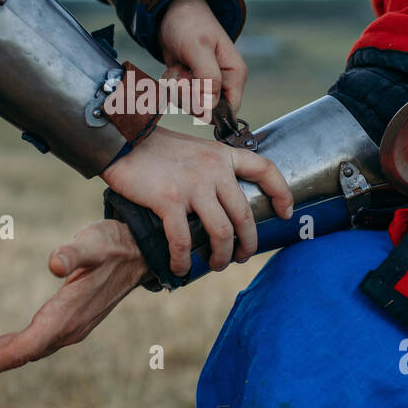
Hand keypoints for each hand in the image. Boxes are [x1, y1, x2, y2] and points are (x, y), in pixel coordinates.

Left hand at [0, 221, 148, 380]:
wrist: (141, 252)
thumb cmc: (115, 244)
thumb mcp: (94, 241)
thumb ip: (74, 253)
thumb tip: (53, 263)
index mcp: (66, 318)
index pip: (21, 350)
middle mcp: (64, 331)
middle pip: (12, 354)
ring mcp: (63, 330)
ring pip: (15, 349)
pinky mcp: (61, 322)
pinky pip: (23, 341)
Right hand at [102, 126, 292, 276]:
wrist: (122, 140)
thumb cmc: (154, 149)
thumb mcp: (194, 150)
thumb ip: (211, 169)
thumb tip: (222, 200)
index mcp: (221, 156)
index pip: (264, 169)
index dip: (282, 192)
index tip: (285, 213)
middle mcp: (213, 170)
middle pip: (244, 215)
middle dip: (248, 243)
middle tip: (242, 256)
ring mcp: (192, 186)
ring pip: (221, 232)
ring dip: (221, 256)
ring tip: (215, 264)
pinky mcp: (168, 201)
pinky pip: (183, 240)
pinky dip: (183, 260)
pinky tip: (180, 268)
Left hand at [157, 0, 246, 120]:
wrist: (172, 10)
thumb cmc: (190, 23)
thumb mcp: (198, 48)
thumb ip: (208, 77)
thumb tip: (211, 108)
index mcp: (234, 75)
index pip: (229, 110)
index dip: (209, 108)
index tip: (193, 92)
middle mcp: (223, 82)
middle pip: (206, 110)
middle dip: (188, 94)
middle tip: (183, 70)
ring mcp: (206, 84)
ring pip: (190, 105)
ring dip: (178, 88)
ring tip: (179, 65)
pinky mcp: (192, 83)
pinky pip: (180, 97)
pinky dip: (172, 84)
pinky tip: (174, 67)